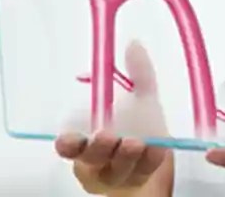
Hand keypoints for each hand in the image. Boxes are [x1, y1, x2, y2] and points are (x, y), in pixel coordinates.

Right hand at [55, 42, 172, 195]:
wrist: (152, 152)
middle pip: (93, 157)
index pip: (69, 146)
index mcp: (84, 140)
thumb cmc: (135, 123)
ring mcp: (118, 173)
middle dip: (99, 147)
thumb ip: (137, 73)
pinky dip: (151, 158)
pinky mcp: (140, 179)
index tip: (67, 138)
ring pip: (118, 168)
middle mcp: (97, 160)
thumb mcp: (138, 95)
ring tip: (134, 143)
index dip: (67, 143)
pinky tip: (157, 147)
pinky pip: (145, 170)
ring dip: (125, 156)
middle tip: (106, 135)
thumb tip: (135, 44)